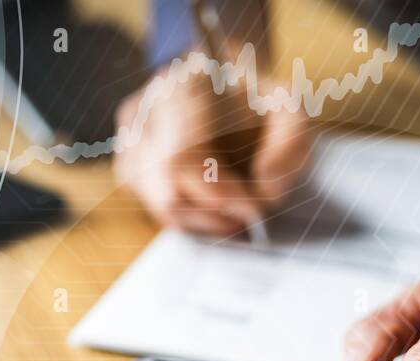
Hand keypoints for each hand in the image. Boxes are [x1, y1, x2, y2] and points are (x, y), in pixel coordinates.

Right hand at [114, 55, 310, 235]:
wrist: (223, 83)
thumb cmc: (254, 99)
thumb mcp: (289, 107)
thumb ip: (291, 143)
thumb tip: (267, 189)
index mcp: (181, 86)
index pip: (182, 159)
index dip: (219, 194)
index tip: (253, 208)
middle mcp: (144, 111)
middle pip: (167, 193)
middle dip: (214, 214)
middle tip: (246, 216)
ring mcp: (129, 140)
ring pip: (161, 207)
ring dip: (204, 219)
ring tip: (234, 209)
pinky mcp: (128, 167)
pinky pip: (156, 211)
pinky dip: (191, 218)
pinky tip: (213, 205)